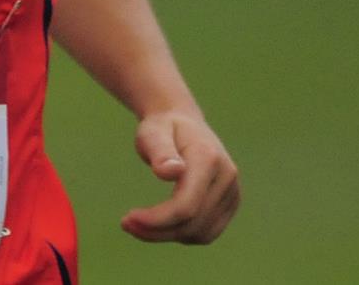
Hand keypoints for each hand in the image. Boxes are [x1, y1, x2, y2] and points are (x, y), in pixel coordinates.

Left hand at [120, 109, 238, 243]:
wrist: (183, 122)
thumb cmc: (163, 127)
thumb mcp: (152, 132)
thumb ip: (160, 151)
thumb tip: (170, 172)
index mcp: (208, 158)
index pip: (186, 206)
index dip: (157, 220)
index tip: (127, 219)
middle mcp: (226, 177)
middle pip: (192, 223)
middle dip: (156, 230)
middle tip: (126, 224)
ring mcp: (232, 192)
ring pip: (200, 233)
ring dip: (167, 236)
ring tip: (139, 225)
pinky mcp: (230, 204)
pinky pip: (206, 232)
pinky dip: (181, 235)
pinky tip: (159, 225)